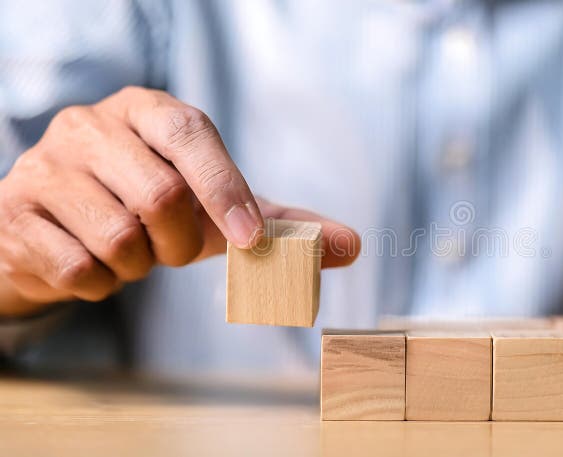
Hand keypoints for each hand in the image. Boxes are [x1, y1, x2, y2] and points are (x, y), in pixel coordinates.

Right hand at [0, 87, 359, 316]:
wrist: (61, 226)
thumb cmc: (150, 206)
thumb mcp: (214, 206)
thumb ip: (280, 223)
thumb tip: (353, 245)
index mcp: (146, 110)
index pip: (189, 133)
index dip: (224, 186)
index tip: (251, 238)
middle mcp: (90, 127)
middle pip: (160, 196)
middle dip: (180, 243)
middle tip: (172, 246)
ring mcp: (44, 168)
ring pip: (118, 239)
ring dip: (141, 265)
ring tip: (130, 249)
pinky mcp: (14, 215)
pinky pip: (79, 270)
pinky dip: (102, 284)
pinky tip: (94, 263)